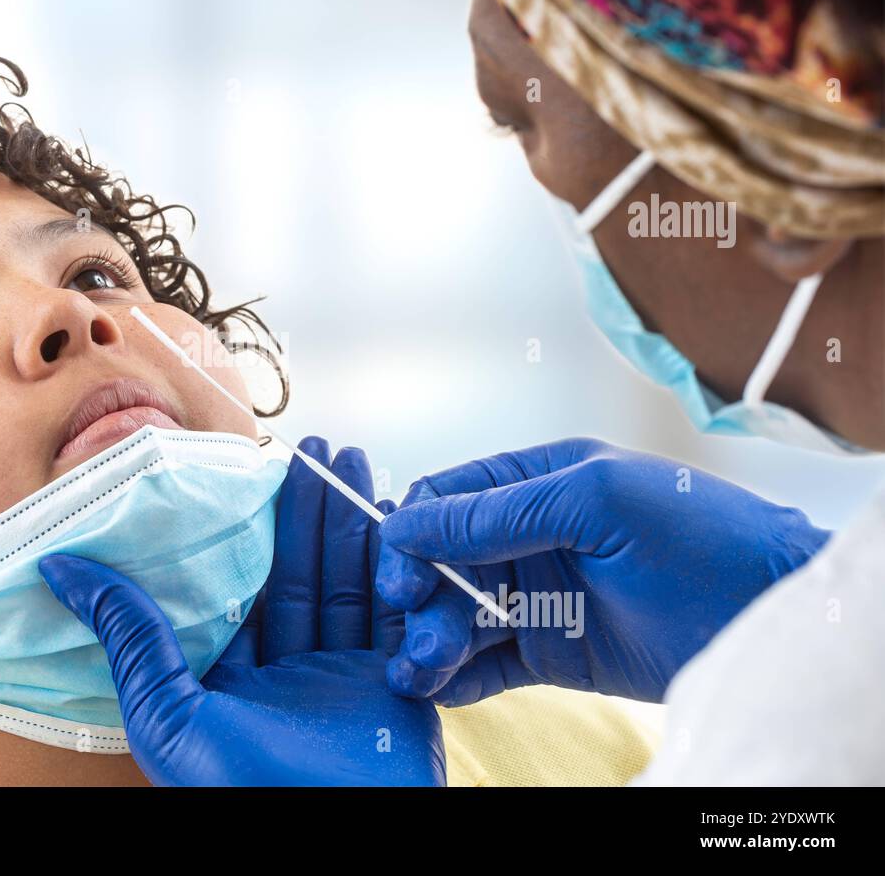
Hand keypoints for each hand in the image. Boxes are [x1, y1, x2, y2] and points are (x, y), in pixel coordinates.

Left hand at [39, 438, 444, 785]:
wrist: (338, 844)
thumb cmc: (244, 796)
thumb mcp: (166, 714)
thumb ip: (127, 636)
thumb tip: (60, 569)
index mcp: (231, 684)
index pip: (241, 590)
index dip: (252, 530)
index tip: (259, 472)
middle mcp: (289, 679)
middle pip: (301, 576)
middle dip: (313, 512)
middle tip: (320, 451)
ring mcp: (345, 682)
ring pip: (350, 586)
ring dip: (355, 526)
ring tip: (354, 466)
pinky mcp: (399, 688)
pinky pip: (397, 616)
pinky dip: (399, 570)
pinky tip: (395, 521)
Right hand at [375, 437, 830, 703]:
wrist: (768, 613)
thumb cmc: (696, 534)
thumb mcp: (591, 501)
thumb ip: (496, 513)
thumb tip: (404, 522)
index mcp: (534, 481)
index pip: (445, 500)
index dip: (411, 536)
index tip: (401, 578)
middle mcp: (526, 536)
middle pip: (441, 564)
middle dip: (420, 599)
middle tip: (419, 636)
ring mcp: (536, 596)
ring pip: (456, 616)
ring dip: (430, 642)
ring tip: (421, 672)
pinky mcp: (549, 654)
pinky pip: (484, 665)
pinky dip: (455, 677)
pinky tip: (439, 689)